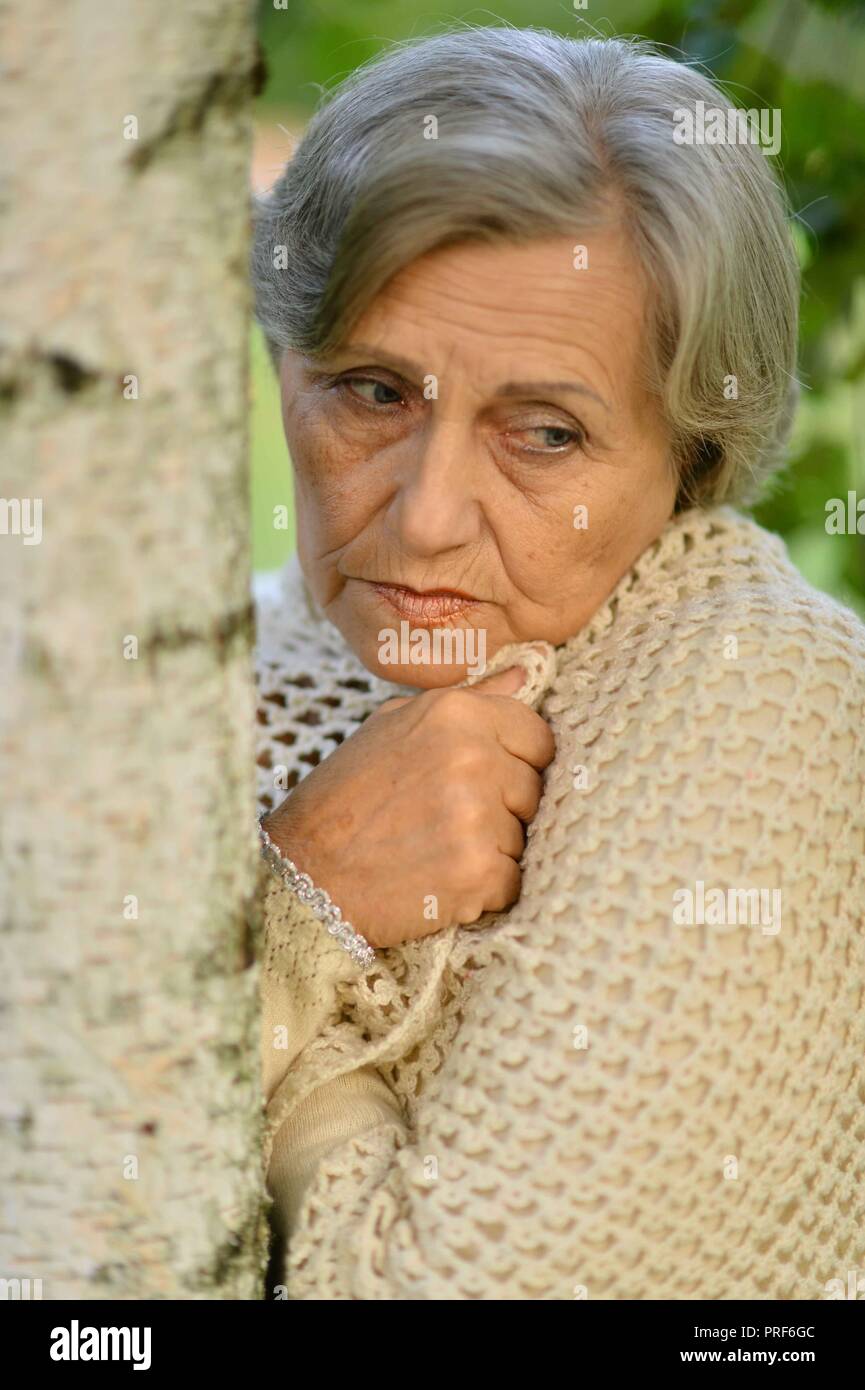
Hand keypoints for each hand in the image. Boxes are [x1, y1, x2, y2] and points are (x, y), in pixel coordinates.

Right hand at [261, 665, 555, 947]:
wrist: (305, 873)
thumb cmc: (346, 798)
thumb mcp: (394, 725)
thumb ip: (469, 698)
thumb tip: (526, 673)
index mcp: (455, 713)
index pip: (537, 735)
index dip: (515, 761)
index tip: (482, 780)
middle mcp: (472, 757)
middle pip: (533, 788)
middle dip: (501, 807)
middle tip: (444, 819)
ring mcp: (477, 816)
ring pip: (523, 836)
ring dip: (490, 849)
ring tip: (434, 847)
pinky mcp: (478, 871)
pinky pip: (511, 881)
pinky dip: (482, 889)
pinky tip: (437, 879)